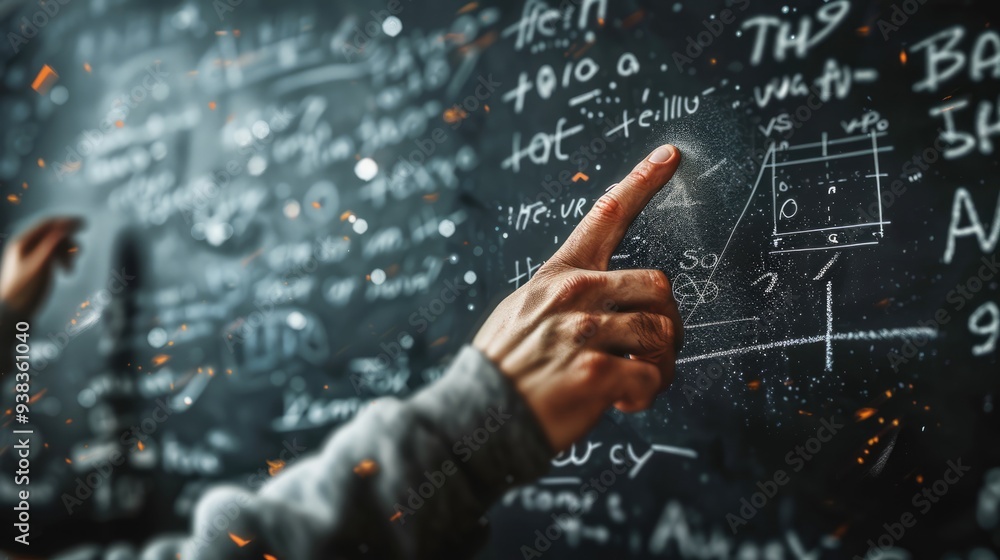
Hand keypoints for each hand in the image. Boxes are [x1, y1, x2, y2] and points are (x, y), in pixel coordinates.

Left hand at [0, 217, 82, 318]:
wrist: (12, 313)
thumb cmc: (25, 290)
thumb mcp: (41, 265)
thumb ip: (53, 244)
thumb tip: (66, 226)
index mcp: (23, 242)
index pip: (48, 223)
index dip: (67, 221)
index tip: (85, 223)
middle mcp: (25, 246)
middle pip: (53, 234)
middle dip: (68, 243)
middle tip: (78, 254)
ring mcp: (29, 256)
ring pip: (54, 246)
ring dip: (67, 254)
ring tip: (70, 269)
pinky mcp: (34, 266)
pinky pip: (53, 256)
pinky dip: (62, 261)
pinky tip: (66, 272)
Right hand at [474, 145, 682, 450]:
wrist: (479, 415)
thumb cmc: (506, 368)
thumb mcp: (523, 311)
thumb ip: (565, 299)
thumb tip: (609, 305)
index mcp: (559, 277)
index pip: (605, 216)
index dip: (642, 182)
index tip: (669, 156)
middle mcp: (573, 296)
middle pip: (659, 285)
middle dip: (669, 323)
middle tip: (655, 351)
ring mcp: (582, 333)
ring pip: (661, 333)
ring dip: (660, 365)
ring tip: (637, 382)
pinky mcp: (593, 373)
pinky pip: (649, 377)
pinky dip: (646, 395)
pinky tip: (623, 403)